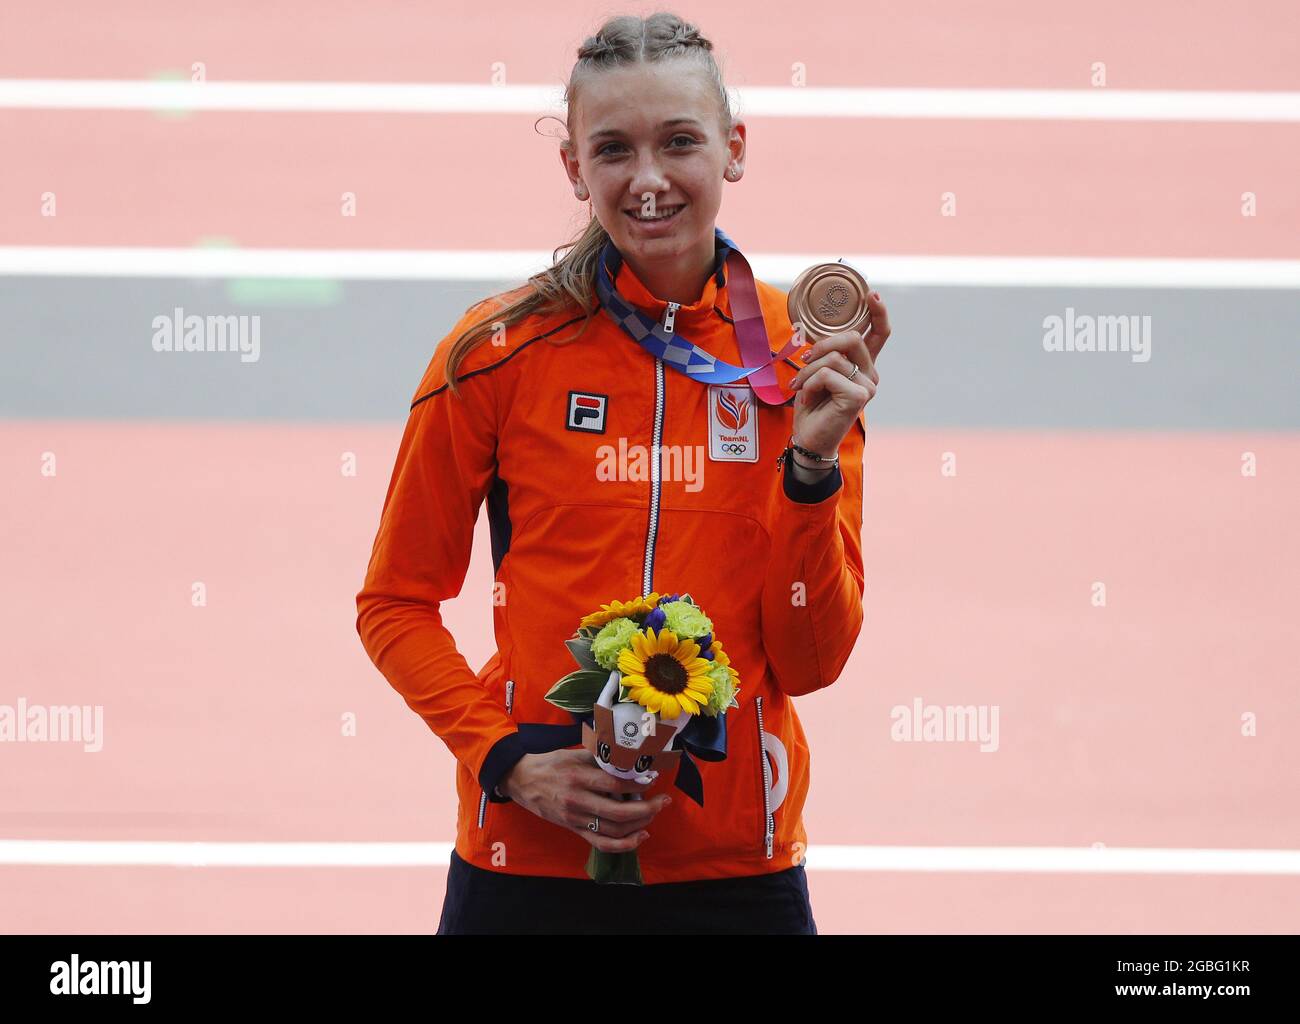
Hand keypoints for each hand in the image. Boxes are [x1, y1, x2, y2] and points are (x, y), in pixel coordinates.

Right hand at [499, 748, 671, 852]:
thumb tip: (630, 756)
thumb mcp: (574, 753)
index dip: (638, 783)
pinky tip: (640, 836)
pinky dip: (624, 844)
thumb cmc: (551, 763)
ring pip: (613, 830)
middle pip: (619, 812)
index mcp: (578, 777)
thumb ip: (600, 757)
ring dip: (639, 825)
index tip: (653, 778)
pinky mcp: (574, 830)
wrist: (522, 780)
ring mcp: (575, 819)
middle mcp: (577, 801)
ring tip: (654, 814)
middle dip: (647, 808)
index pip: (615, 784)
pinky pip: (601, 843)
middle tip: (664, 800)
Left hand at [788, 289, 889, 458]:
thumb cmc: (812, 406)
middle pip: (852, 338)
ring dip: (808, 370)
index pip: (880, 334)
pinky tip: (806, 397)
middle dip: (822, 345)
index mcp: (863, 366)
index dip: (878, 312)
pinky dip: (809, 383)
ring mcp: (867, 386)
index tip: (870, 294)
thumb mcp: (817, 373)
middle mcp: (870, 374)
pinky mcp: (858, 397)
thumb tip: (811, 333)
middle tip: (804, 360)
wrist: (810, 439)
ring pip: (834, 357)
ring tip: (800, 385)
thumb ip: (824, 354)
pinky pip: (828, 374)